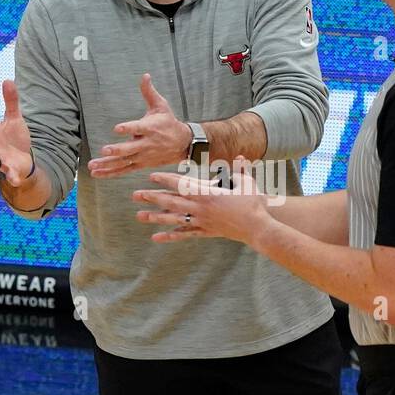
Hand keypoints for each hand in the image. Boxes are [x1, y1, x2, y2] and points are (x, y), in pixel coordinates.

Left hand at [88, 73, 192, 177]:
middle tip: (104, 150)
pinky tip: (97, 173)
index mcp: (150, 128)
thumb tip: (144, 75)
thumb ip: (149, 92)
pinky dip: (110, 173)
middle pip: (130, 149)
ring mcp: (143, 156)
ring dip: (108, 165)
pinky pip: (124, 170)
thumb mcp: (161, 106)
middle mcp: (146, 144)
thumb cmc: (168, 122)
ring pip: (124, 162)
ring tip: (92, 166)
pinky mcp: (141, 164)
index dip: (128, 128)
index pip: (138, 128)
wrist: (183, 144)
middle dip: (117, 151)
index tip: (117, 128)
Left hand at [133, 157, 274, 245]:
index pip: (182, 184)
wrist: (258, 227)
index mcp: (208, 193)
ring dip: (156, 217)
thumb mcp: (247, 182)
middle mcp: (201, 208)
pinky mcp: (205, 232)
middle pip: (172, 201)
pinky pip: (185, 234)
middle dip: (153, 197)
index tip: (152, 176)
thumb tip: (240, 156)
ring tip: (140, 216)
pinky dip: (170, 235)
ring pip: (174, 218)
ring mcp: (202, 221)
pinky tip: (156, 237)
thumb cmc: (253, 203)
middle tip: (136, 195)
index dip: (166, 179)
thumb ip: (240, 168)